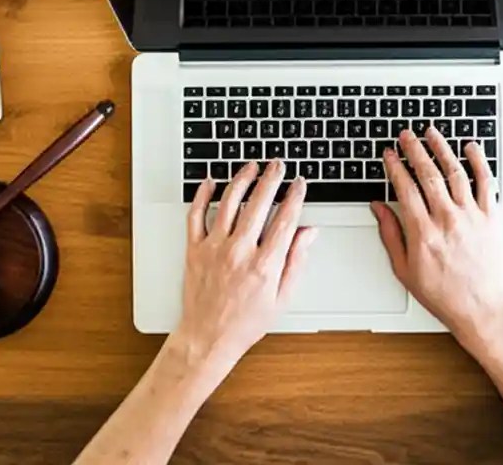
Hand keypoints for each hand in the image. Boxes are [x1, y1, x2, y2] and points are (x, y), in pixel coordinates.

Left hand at [172, 160, 316, 374]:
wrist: (208, 338)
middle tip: (278, 165)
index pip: (285, 219)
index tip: (300, 184)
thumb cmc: (245, 322)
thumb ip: (296, 261)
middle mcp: (239, 252)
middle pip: (258, 203)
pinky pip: (195, 215)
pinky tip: (210, 182)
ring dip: (242, 179)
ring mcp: (214, 248)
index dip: (295, 196)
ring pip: (229, 202)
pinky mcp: (194, 250)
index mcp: (265, 265)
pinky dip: (202, 195)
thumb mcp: (282, 297)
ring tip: (251, 166)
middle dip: (271, 179)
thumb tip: (308, 234)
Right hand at [371, 127, 502, 347]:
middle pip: (428, 174)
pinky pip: (486, 182)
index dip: (395, 167)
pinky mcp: (491, 217)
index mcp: (423, 233)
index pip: (404, 188)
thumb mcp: (405, 270)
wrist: (483, 308)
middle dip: (414, 150)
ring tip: (432, 133)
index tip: (389, 155)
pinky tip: (471, 148)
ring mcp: (471, 216)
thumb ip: (390, 235)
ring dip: (442, 148)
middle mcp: (447, 220)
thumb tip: (379, 208)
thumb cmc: (445, 294)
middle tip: (406, 136)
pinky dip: (479, 162)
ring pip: (455, 172)